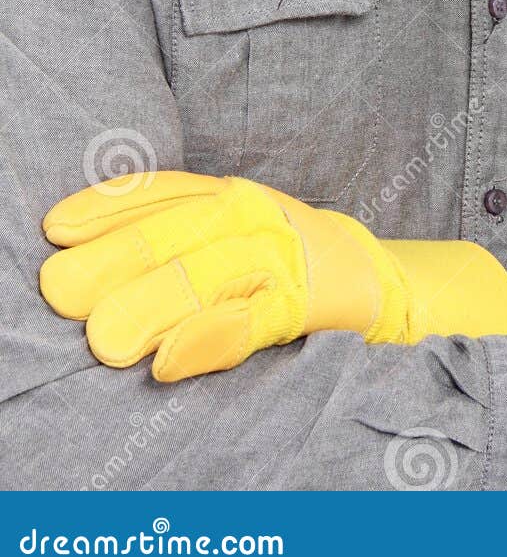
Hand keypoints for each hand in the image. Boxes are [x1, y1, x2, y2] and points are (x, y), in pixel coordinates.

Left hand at [40, 170, 506, 381]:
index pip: (166, 193)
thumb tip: (92, 285)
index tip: (56, 227)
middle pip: (178, 231)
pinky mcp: (315, 302)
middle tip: (62, 292)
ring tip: (104, 341)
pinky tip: (169, 362)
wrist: (399, 292)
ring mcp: (290, 255)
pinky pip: (255, 320)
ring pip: (212, 272)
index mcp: (239, 199)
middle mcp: (261, 216)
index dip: (110, 207)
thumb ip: (178, 252)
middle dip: (116, 258)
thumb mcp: (239, 247)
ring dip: (154, 304)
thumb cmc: (299, 273)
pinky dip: (211, 339)